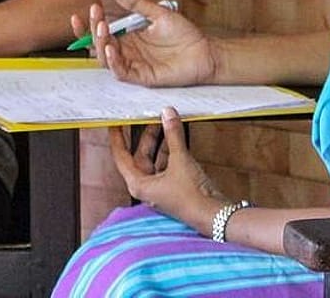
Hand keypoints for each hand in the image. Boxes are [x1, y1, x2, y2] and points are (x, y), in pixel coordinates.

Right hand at [78, 0, 216, 86]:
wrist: (204, 50)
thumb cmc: (184, 34)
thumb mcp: (157, 13)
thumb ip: (135, 3)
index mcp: (128, 36)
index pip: (103, 31)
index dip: (91, 22)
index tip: (90, 7)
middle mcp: (128, 51)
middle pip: (100, 44)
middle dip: (94, 30)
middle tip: (98, 17)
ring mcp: (133, 64)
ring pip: (106, 59)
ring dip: (100, 45)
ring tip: (103, 29)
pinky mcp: (141, 76)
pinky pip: (121, 72)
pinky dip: (113, 62)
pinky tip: (111, 49)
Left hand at [109, 107, 225, 229]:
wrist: (213, 214)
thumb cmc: (191, 197)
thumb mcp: (180, 160)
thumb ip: (173, 135)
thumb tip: (167, 114)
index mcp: (138, 184)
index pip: (121, 156)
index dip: (118, 138)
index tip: (115, 123)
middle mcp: (147, 186)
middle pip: (140, 155)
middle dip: (147, 135)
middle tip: (148, 116)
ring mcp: (161, 186)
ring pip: (155, 157)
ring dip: (161, 141)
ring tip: (165, 121)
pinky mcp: (174, 184)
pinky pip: (168, 162)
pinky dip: (172, 149)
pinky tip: (177, 135)